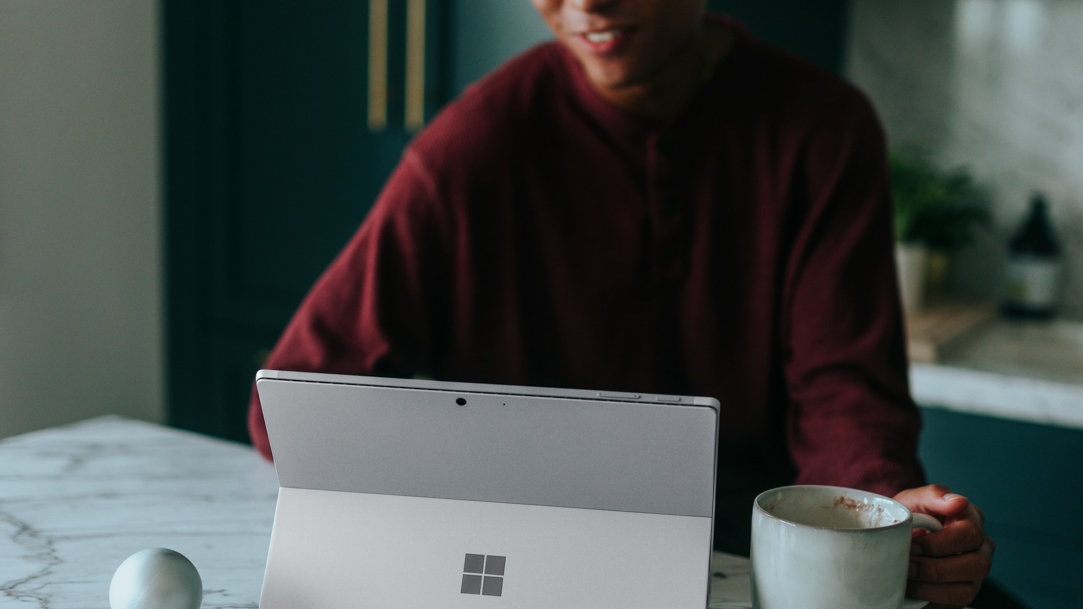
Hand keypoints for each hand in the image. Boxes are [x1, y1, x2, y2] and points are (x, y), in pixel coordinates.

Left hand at [893, 485, 994, 607]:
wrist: (895, 538)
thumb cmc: (910, 516)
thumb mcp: (915, 500)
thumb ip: (935, 495)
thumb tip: (960, 502)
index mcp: (972, 520)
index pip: (970, 534)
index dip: (939, 543)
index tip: (912, 544)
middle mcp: (981, 547)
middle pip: (977, 565)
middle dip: (936, 568)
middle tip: (908, 564)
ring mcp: (975, 572)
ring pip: (968, 589)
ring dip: (931, 586)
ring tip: (907, 577)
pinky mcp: (964, 591)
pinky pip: (956, 602)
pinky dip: (930, 597)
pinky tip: (912, 588)